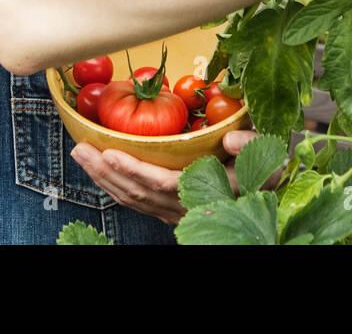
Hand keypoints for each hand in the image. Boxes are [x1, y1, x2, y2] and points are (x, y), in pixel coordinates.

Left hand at [70, 130, 279, 224]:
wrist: (270, 186)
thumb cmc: (266, 166)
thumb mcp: (267, 154)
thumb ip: (249, 146)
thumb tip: (230, 140)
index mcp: (205, 191)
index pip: (162, 184)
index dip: (135, 170)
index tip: (111, 152)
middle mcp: (184, 207)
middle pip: (138, 193)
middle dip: (106, 172)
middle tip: (81, 150)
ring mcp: (174, 210)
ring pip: (133, 198)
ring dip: (104, 178)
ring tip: (81, 154)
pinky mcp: (169, 208)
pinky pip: (137, 200)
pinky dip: (114, 185)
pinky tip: (99, 170)